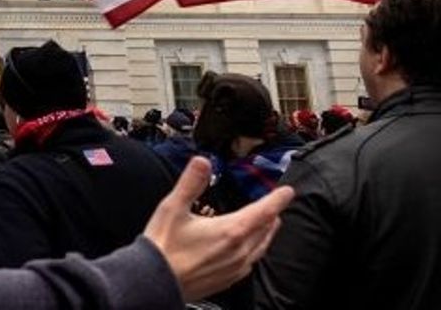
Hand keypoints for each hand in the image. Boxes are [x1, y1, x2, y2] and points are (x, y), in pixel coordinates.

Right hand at [145, 156, 292, 300]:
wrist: (155, 281)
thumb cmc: (163, 246)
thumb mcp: (173, 207)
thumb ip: (190, 183)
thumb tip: (202, 162)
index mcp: (230, 231)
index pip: (264, 211)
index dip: (277, 199)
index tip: (286, 192)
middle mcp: (239, 251)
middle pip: (266, 230)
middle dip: (272, 214)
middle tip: (275, 205)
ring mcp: (235, 267)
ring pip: (261, 247)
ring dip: (266, 233)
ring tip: (268, 225)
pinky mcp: (229, 279)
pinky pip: (251, 262)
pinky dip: (255, 250)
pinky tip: (247, 250)